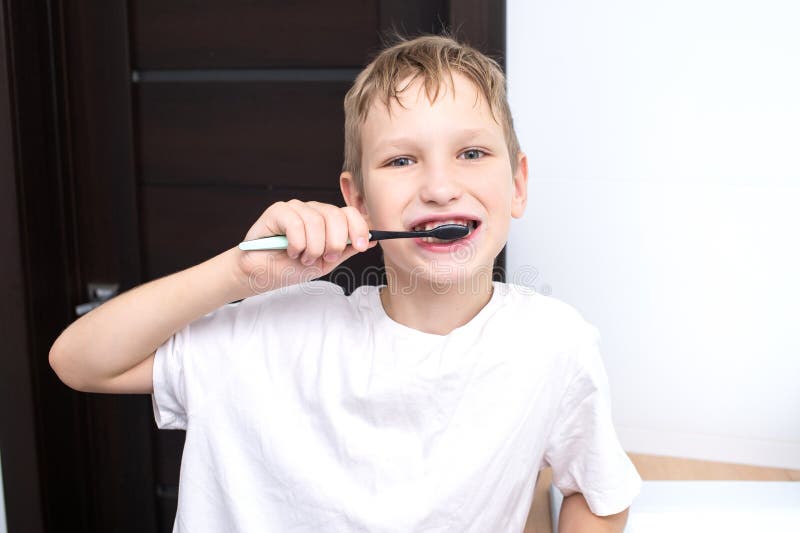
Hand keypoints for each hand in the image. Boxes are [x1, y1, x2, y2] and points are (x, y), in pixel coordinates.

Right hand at [235, 200, 376, 293]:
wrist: (263, 274)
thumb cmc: (293, 267)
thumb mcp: (326, 262)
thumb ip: (348, 249)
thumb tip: (374, 239)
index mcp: (328, 221)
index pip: (350, 214)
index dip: (359, 229)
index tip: (362, 247)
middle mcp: (314, 210)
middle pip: (336, 216)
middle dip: (334, 243)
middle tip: (324, 258)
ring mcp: (296, 208)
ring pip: (316, 222)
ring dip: (312, 248)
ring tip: (303, 258)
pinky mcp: (278, 211)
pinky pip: (296, 223)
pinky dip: (296, 244)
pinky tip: (290, 251)